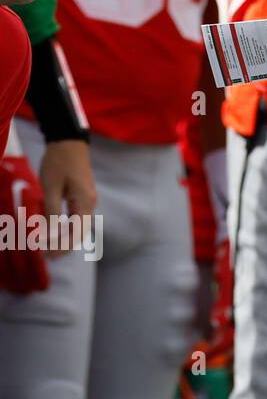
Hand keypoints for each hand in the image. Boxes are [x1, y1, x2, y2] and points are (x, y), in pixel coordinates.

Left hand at [39, 139, 96, 256]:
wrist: (69, 142)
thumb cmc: (59, 162)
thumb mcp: (51, 187)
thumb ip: (52, 211)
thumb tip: (50, 234)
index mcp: (84, 203)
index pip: (76, 232)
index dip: (62, 247)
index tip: (48, 256)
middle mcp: (89, 204)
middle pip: (79, 231)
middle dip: (63, 246)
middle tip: (45, 256)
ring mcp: (87, 199)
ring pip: (78, 225)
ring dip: (64, 237)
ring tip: (47, 247)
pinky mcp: (82, 196)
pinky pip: (76, 217)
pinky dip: (65, 227)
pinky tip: (54, 231)